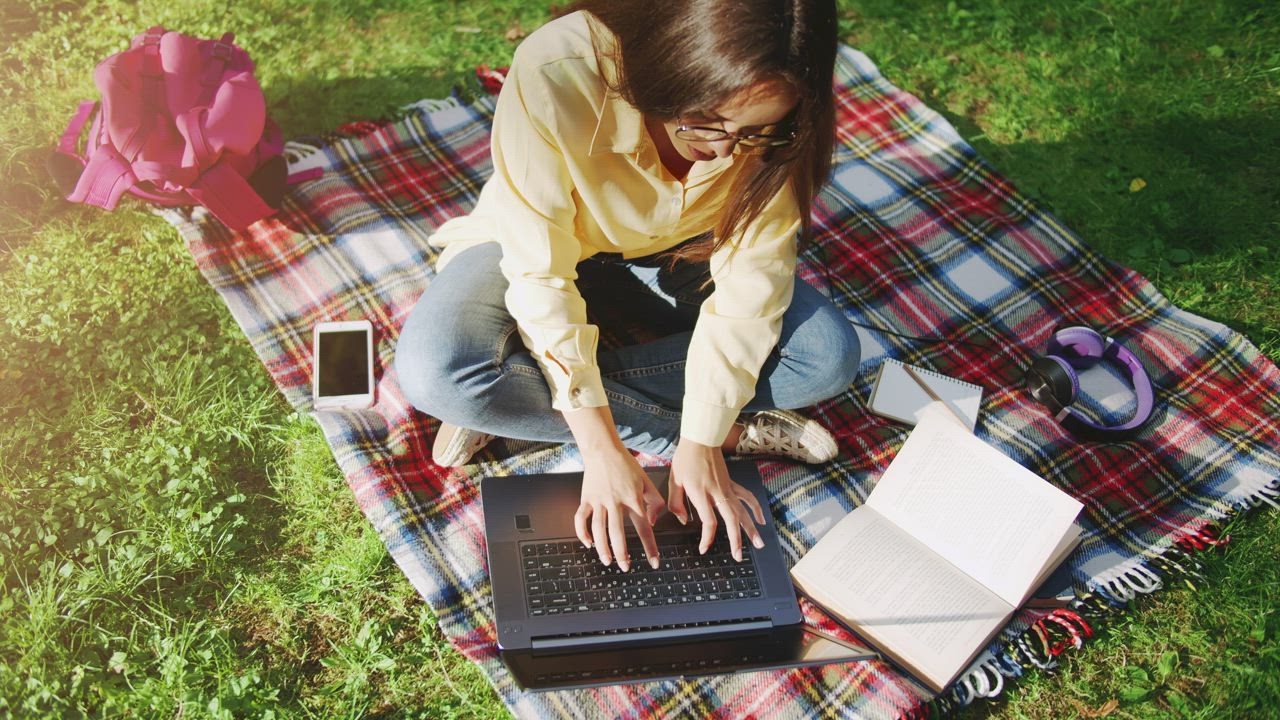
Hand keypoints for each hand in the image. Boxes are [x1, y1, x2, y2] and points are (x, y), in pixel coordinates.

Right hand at [573, 445, 664, 570]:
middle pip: (617, 533)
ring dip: (602, 548)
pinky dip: (582, 533)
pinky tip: (588, 543)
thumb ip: (655, 502)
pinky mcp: (586, 498)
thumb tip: (653, 522)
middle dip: (622, 553)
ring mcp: (598, 500)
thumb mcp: (646, 481)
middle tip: (625, 567)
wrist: (603, 449)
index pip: (644, 528)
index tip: (654, 562)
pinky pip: (581, 519)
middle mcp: (615, 501)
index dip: (650, 547)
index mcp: (632, 498)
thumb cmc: (626, 465)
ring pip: (598, 529)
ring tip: (607, 560)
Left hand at [668, 439, 765, 561]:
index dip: (708, 538)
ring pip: (742, 511)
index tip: (704, 548)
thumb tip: (683, 520)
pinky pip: (746, 497)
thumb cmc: (685, 458)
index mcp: (701, 492)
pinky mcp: (731, 483)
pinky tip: (761, 519)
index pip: (709, 521)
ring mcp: (727, 488)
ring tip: (758, 544)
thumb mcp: (674, 480)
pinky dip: (755, 508)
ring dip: (751, 528)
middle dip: (737, 540)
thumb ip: (675, 503)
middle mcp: (717, 492)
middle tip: (738, 556)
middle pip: (731, 519)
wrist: (701, 439)